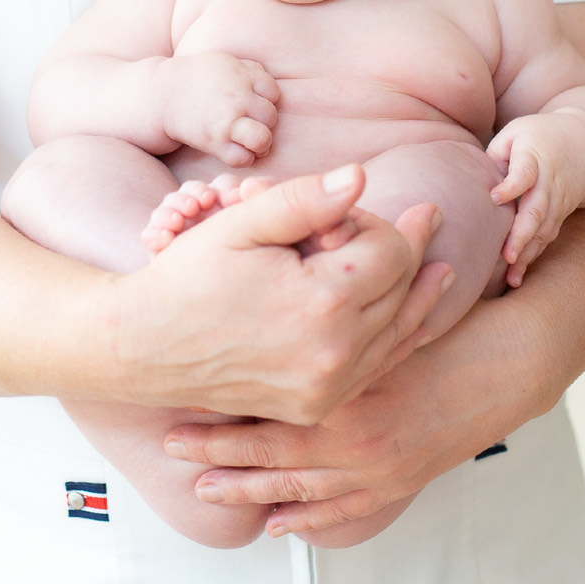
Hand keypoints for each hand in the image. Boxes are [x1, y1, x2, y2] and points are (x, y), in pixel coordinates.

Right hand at [116, 164, 454, 423]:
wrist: (141, 347)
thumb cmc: (186, 278)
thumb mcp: (241, 224)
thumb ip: (305, 199)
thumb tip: (361, 177)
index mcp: (322, 303)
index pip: (391, 251)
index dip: (374, 222)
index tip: (341, 215)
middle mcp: (334, 354)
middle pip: (401, 290)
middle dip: (401, 252)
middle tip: (423, 218)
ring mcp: (327, 389)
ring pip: (398, 333)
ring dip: (415, 297)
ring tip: (443, 269)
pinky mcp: (316, 407)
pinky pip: (375, 369)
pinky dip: (395, 339)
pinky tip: (412, 319)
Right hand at [159, 52, 279, 165]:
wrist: (162, 95)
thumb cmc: (196, 78)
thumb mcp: (224, 62)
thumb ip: (249, 68)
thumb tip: (267, 77)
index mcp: (241, 75)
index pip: (273, 92)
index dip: (266, 101)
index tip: (251, 104)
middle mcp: (237, 97)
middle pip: (270, 116)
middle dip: (263, 123)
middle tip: (248, 124)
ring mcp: (226, 121)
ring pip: (263, 139)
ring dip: (260, 144)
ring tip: (250, 143)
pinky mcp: (214, 141)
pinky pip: (242, 158)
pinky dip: (244, 158)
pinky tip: (235, 151)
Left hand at [162, 329, 503, 537]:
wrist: (505, 370)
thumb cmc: (442, 330)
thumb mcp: (379, 315)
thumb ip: (333, 309)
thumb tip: (282, 285)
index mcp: (344, 393)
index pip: (266, 406)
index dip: (221, 406)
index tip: (179, 399)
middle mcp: (353, 440)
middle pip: (267, 454)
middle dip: (215, 453)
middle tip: (171, 446)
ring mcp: (374, 471)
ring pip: (296, 489)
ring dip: (246, 490)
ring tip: (203, 489)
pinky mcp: (395, 485)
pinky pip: (339, 510)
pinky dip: (305, 518)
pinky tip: (274, 523)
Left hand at [485, 113, 584, 286]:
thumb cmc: (539, 136)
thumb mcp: (516, 132)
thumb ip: (496, 154)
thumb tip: (479, 183)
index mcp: (535, 157)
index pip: (525, 173)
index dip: (512, 185)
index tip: (495, 198)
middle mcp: (549, 183)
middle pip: (537, 210)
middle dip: (522, 234)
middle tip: (507, 255)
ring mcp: (557, 202)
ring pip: (543, 230)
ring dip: (528, 253)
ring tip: (510, 276)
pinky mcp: (559, 215)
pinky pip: (546, 238)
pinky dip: (533, 256)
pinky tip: (516, 274)